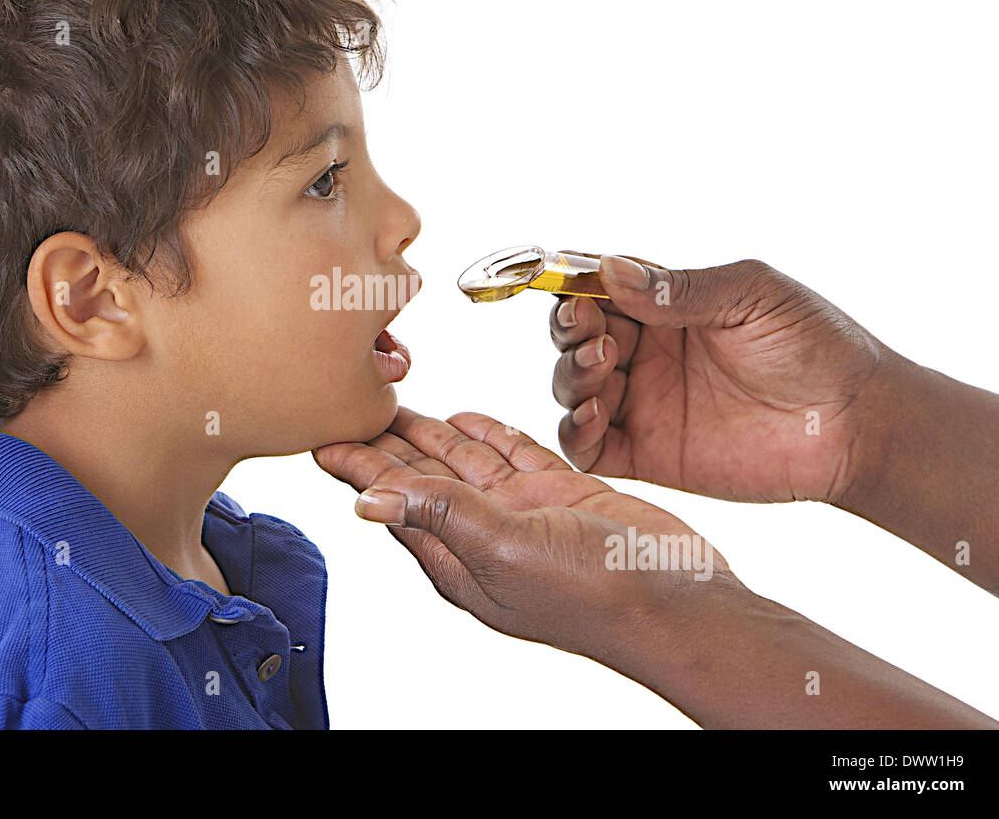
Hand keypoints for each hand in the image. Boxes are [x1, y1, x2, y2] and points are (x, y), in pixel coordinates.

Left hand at [312, 406, 743, 666]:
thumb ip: (439, 513)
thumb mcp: (503, 548)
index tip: (319, 435)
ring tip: (392, 398)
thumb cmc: (595, 594)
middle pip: (419, 475)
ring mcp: (523, 512)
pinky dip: (487, 432)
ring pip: (463, 460)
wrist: (680, 600)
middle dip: (383, 440)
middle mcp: (483, 533)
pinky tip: (462, 413)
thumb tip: (365, 501)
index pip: (393, 500)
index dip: (357, 466)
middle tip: (348, 398)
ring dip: (428, 430)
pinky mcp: (561, 493)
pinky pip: (512, 455)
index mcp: (457, 555)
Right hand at [549, 255, 891, 504]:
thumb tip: (610, 269)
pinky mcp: (648, 454)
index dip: (575, 287)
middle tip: (590, 330)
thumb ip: (682, 288)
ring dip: (570, 373)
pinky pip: (589, 447)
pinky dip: (574, 432)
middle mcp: (646, 353)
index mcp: (667, 308)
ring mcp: (643, 404)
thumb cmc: (817, 347)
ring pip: (571, 386)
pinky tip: (594, 416)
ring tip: (602, 365)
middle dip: (568, 329)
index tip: (578, 292)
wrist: (857, 423)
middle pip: (573, 336)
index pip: (599, 290)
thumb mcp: (753, 295)